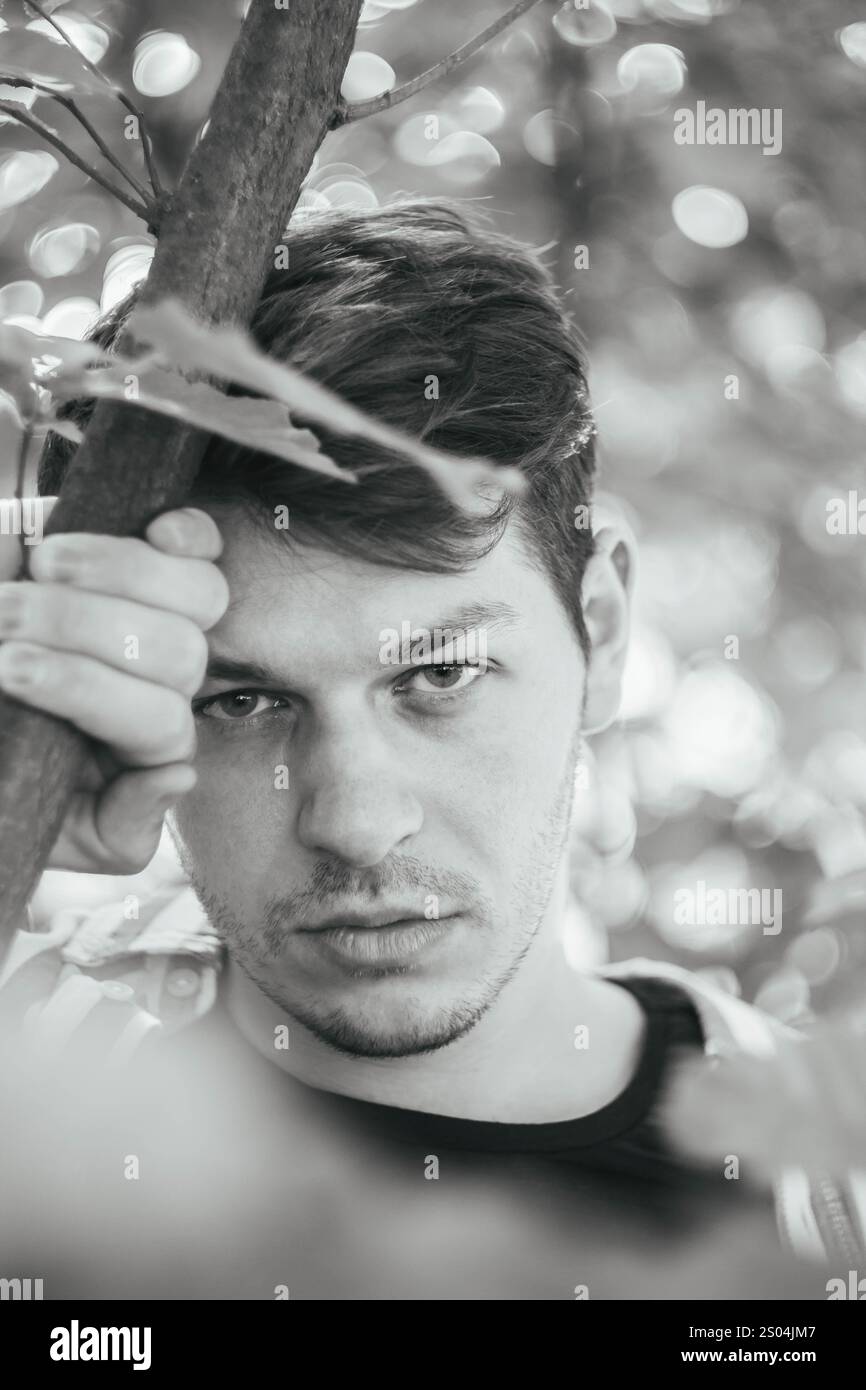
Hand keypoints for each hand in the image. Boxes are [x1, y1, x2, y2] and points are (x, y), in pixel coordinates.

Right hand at [0, 500, 228, 875]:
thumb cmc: (1, 769)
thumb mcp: (47, 823)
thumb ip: (115, 827)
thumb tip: (179, 775)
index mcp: (140, 742)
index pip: (160, 724)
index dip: (87, 691)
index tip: (7, 669)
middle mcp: (156, 681)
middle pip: (177, 652)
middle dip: (81, 630)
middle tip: (2, 618)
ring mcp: (155, 616)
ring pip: (195, 599)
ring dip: (111, 577)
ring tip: (31, 574)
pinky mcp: (141, 552)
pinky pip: (202, 548)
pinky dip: (193, 538)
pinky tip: (159, 530)